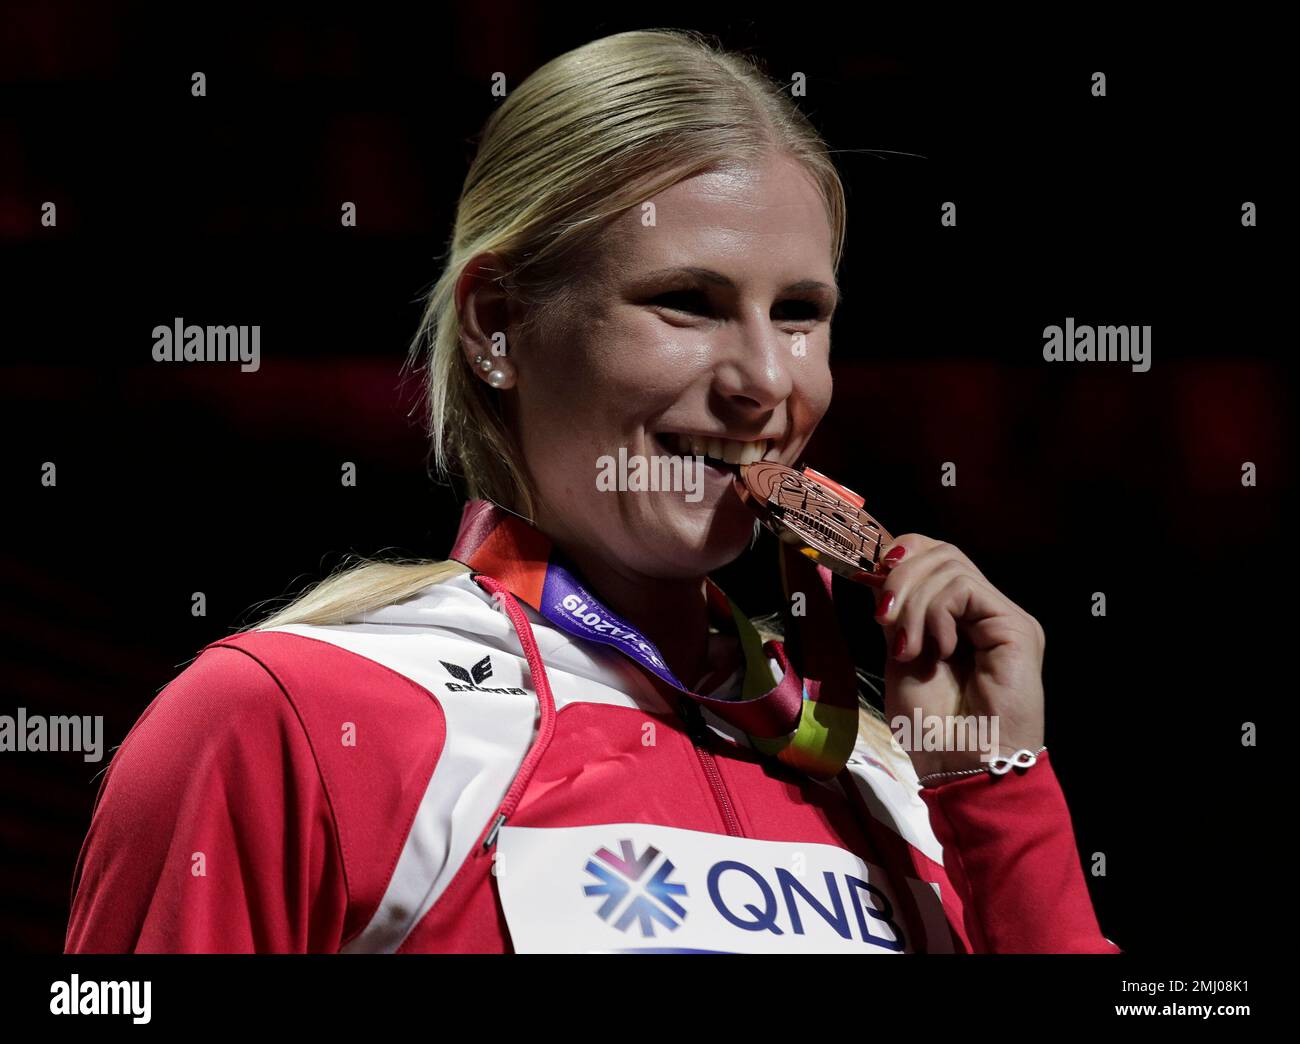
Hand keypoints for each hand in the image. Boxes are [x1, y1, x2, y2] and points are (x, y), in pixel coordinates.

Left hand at [868, 535, 1045, 777]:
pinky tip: (937, 648)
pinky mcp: (1016, 626)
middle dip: (899, 580)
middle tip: (885, 621)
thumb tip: (880, 569)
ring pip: (948, 564)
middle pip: (939, 552)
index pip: (931, 556)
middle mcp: (983, 610)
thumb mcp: (900, 654)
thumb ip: (898, 612)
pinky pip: (963, 588)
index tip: (871, 586)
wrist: (959, 765)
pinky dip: (936, 613)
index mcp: (958, 616)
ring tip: (909, 647)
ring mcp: (1001, 616)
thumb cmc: (929, 725)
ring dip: (913, 603)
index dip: (898, 557)